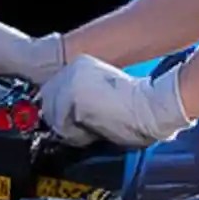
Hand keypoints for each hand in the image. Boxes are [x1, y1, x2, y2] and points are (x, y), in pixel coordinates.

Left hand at [37, 55, 195, 148]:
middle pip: (48, 102)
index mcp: (81, 65)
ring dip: (68, 129)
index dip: (61, 113)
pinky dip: (74, 134)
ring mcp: (70, 79)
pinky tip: (93, 131)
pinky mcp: (72, 95)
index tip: (71, 124)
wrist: (150, 107)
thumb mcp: (104, 97)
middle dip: (61, 121)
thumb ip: (81, 102)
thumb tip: (63, 119)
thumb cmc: (137, 108)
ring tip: (91, 131)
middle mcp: (72, 67)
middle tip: (82, 131)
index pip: (53, 92)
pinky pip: (60, 125)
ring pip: (51, 115)